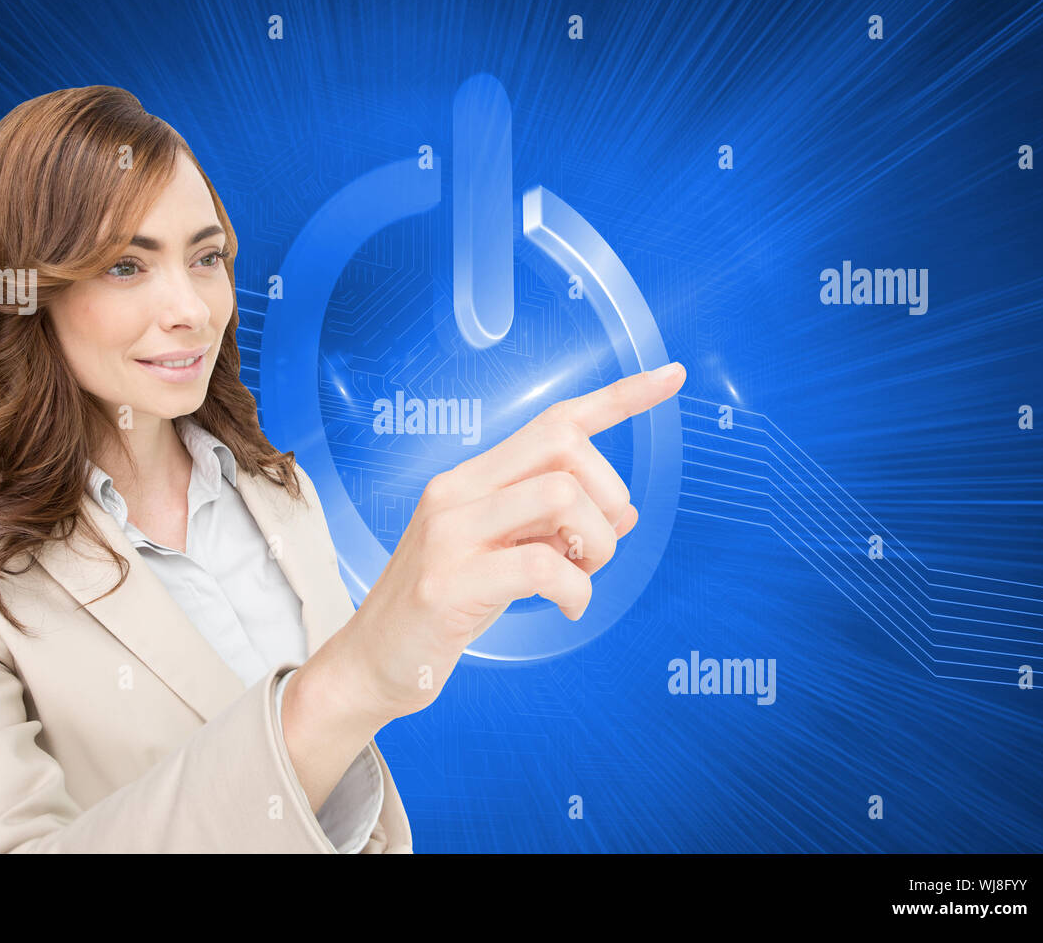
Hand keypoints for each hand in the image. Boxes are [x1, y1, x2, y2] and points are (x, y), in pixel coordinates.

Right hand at [327, 360, 686, 722]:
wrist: (371, 665)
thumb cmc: (443, 610)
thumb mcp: (505, 558)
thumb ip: (558, 529)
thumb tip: (626, 510)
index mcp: (472, 478)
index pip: (555, 420)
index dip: (620, 397)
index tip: (672, 377)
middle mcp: (456, 491)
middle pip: (566, 446)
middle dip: (607, 496)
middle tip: (593, 550)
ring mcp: (449, 533)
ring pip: (561, 497)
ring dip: (596, 545)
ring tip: (579, 579)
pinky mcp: (450, 583)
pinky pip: (544, 566)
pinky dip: (576, 591)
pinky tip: (566, 609)